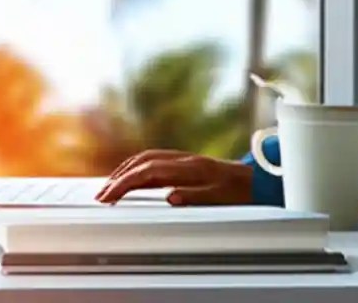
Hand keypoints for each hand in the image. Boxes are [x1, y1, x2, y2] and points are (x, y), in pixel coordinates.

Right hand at [95, 149, 253, 205]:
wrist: (255, 179)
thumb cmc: (239, 191)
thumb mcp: (220, 198)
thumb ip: (194, 196)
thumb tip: (169, 197)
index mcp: (189, 167)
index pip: (148, 172)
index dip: (125, 183)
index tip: (109, 195)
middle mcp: (183, 159)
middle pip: (142, 162)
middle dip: (118, 177)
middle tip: (102, 195)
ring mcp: (182, 159)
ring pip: (146, 159)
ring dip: (125, 171)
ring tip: (109, 187)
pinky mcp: (183, 162)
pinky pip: (154, 160)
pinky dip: (136, 168)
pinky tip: (131, 178)